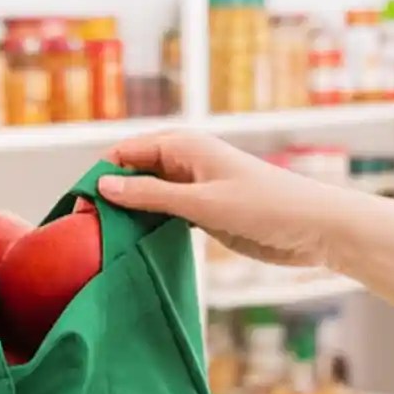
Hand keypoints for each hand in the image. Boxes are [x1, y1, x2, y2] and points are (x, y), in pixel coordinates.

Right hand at [99, 132, 361, 267]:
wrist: (316, 228)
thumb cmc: (265, 207)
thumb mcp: (201, 203)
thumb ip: (150, 195)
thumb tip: (103, 185)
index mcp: (183, 146)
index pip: (124, 153)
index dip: (98, 177)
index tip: (77, 210)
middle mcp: (185, 162)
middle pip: (132, 174)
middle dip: (109, 197)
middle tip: (85, 233)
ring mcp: (194, 188)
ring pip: (146, 197)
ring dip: (128, 215)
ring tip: (102, 243)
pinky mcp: (203, 212)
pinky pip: (163, 215)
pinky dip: (147, 227)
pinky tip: (132, 248)